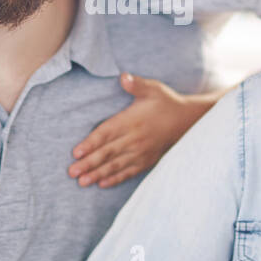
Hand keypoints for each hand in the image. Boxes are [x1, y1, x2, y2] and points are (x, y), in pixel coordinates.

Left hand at [68, 72, 203, 188]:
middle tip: (72, 172)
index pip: (107, 133)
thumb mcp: (153, 88)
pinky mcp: (147, 161)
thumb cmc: (166, 102)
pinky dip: (115, 179)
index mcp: (132, 121)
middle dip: (89, 163)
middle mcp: (135, 139)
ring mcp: (141, 152)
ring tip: (82, 182)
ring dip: (98, 174)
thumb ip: (136, 84)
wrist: (188, 121)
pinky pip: (129, 172)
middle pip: (108, 153)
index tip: (76, 152)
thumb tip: (123, 77)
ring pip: (116, 165)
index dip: (91, 143)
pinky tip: (102, 184)